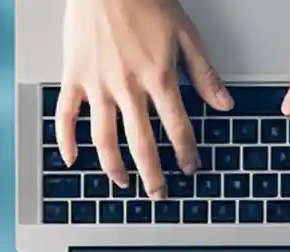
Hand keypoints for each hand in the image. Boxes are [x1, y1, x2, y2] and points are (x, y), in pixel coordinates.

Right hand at [57, 0, 231, 199]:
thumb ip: (204, 73)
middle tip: (157, 194)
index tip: (190, 168)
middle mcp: (127, 88)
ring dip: (113, 167)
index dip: (186, 153)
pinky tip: (72, 159)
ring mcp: (97, 86)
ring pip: (103, 139)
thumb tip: (224, 104)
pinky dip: (66, 141)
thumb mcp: (186, 34)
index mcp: (158, 78)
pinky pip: (66, 116)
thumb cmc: (144, 0)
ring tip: (121, 182)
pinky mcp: (73, 78)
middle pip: (140, 144)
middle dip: (151, 175)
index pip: (177, 128)